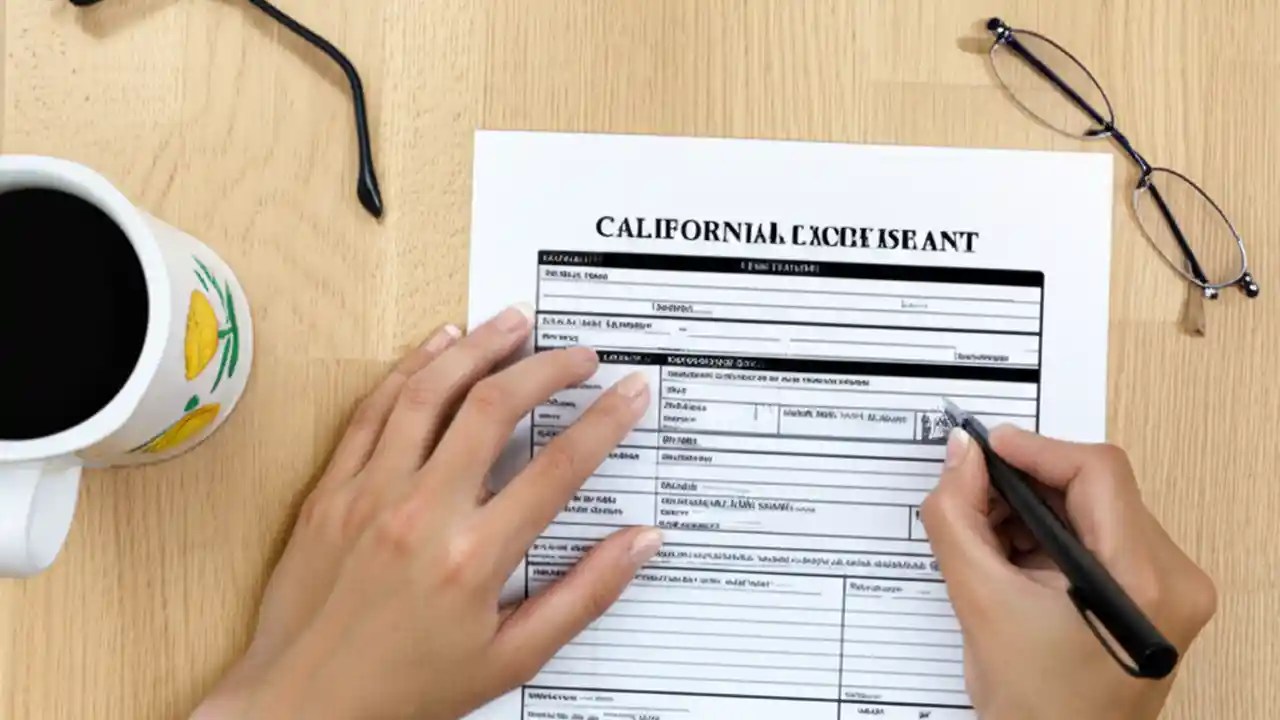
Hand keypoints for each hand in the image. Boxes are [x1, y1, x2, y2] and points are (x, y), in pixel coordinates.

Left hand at [192, 304, 661, 719]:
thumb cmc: (404, 693)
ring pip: (429, 391)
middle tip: (577, 355)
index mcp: (473, 559)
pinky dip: (408, 369)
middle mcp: (421, 514)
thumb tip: (639, 544)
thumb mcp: (511, 659)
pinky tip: (437, 345)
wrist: (303, 708)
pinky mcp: (331, 491)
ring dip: (477, 346)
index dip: (604, 420)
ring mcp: (369, 494)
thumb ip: (583, 596)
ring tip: (513, 320)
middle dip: (547, 368)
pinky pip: (372, 411)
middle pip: (495, 408)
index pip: (558, 467)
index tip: (627, 393)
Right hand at [921, 426, 1216, 719]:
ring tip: (987, 536)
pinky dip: (1052, 535)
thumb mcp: (980, 602)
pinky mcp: (1155, 595)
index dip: (1034, 449)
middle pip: (1097, 488)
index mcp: (1142, 581)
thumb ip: (958, 517)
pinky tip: (1013, 558)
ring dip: (1036, 511)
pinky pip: (1101, 537)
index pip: (1097, 472)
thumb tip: (961, 457)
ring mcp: (1170, 588)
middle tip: (972, 492)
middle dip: (1027, 485)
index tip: (986, 448)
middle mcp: (1174, 579)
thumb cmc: (1037, 707)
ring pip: (1096, 509)